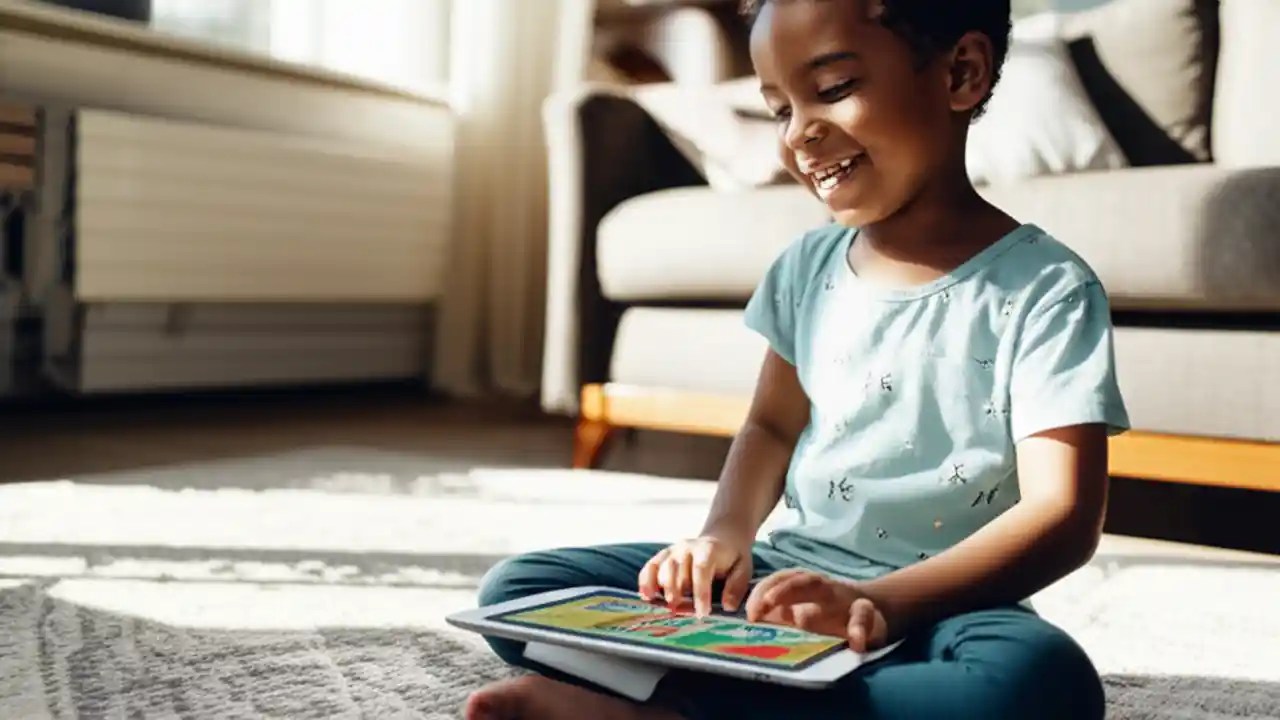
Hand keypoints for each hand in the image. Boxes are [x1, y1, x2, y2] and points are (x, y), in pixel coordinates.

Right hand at [638, 536, 752, 617]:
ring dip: (661, 588)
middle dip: (677, 591)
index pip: (701, 569)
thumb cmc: (733, 558)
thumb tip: (727, 606)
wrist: (722, 538)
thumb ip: (736, 587)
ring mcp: (673, 550)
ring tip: (665, 606)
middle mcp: (687, 547)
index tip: (703, 612)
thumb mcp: (743, 569)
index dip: (700, 591)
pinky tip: (645, 596)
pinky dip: (645, 580)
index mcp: (708, 549)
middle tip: (679, 611)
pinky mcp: (663, 556)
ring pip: (661, 567)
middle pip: (676, 568)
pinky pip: (650, 566)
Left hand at [745, 569, 889, 651]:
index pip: (782, 580)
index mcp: (807, 588)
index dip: (765, 592)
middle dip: (784, 590)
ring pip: (836, 593)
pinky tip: (855, 642)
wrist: (873, 610)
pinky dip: (860, 628)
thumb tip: (752, 618)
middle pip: (805, 581)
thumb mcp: (805, 610)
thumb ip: (780, 612)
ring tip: (803, 619)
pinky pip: (864, 617)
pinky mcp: (869, 616)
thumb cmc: (830, 613)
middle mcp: (826, 589)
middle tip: (766, 603)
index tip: (751, 613)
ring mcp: (847, 600)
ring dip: (825, 608)